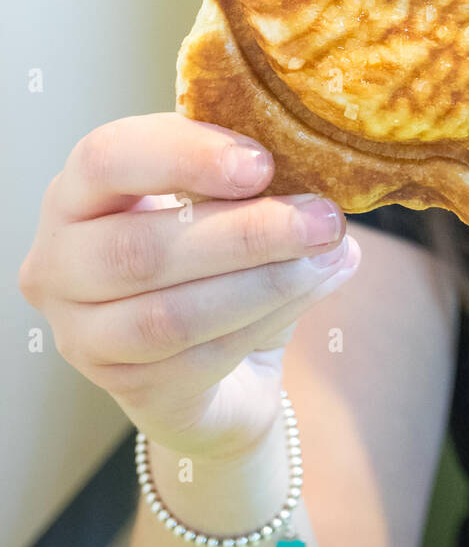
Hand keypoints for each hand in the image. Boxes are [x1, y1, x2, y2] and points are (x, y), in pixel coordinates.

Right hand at [18, 112, 360, 463]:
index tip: (263, 164)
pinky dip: (266, 319)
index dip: (184, 157)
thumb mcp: (222, 202)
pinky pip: (200, 357)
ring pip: (170, 314)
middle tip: (324, 218)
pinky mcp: (126, 389)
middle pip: (141, 248)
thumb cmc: (213, 260)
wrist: (217, 366)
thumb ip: (248, 180)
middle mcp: (58, 263)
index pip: (106, 159)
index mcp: (76, 194)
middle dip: (246, 232)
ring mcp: (82, 336)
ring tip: (331, 254)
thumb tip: (320, 167)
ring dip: (265, 281)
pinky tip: (314, 288)